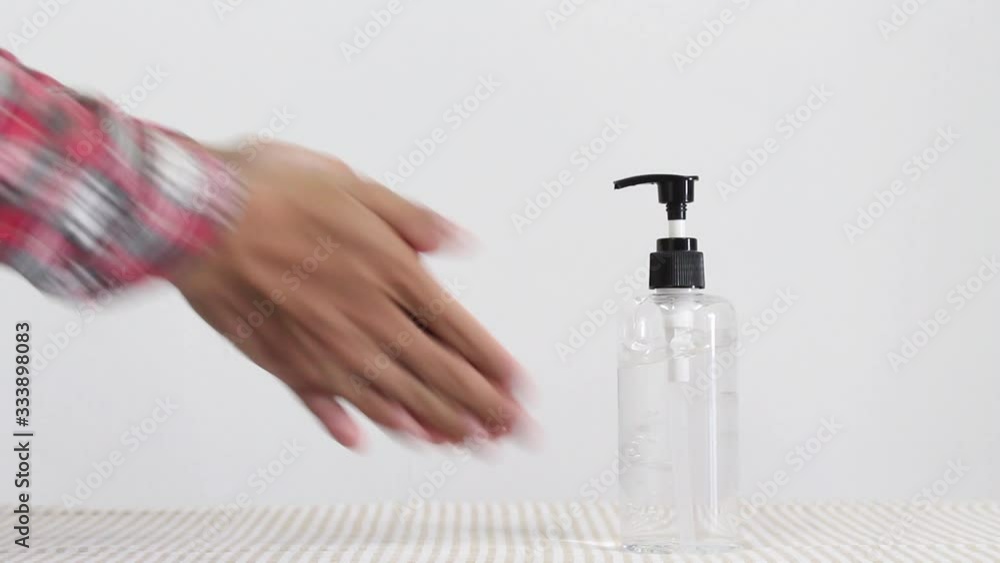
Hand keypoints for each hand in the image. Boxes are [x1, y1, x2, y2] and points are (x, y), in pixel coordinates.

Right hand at [169, 142, 524, 448]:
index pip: (457, 331)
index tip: (519, 390)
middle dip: (481, 407)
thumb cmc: (271, 192)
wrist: (195, 218)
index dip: (493, 365)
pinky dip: (350, 421)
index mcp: (390, 273)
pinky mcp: (284, 360)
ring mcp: (325, 347)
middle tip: (510, 432)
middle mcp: (365, 320)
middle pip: (436, 375)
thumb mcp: (355, 185)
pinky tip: (368, 438)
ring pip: (391, 397)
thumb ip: (411, 220)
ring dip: (433, 423)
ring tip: (464, 443)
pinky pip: (324, 401)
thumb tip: (457, 242)